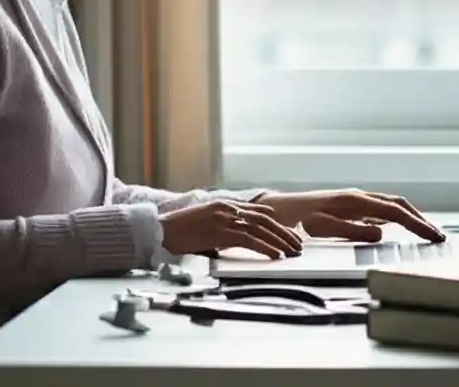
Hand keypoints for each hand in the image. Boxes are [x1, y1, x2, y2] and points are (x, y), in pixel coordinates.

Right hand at [159, 200, 303, 259]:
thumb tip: (240, 237)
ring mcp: (224, 219)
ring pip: (261, 229)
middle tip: (298, 245)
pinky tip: (275, 256)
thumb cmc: (180, 231)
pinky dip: (265, 248)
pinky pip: (249, 240)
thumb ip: (224, 226)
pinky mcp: (220, 232)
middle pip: (265, 219)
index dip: (277, 223)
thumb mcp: (206, 223)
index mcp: (225, 204)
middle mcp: (228, 208)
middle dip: (284, 233)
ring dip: (280, 241)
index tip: (289, 233)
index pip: (259, 211)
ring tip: (292, 252)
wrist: (160, 231)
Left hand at [255, 189, 445, 242]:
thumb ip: (351, 230)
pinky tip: (405, 228)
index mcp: (355, 201)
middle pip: (399, 204)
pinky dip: (399, 217)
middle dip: (421, 219)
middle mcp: (360, 197)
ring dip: (412, 217)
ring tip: (428, 233)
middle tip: (439, 237)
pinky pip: (383, 210)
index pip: (394, 211)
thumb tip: (381, 234)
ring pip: (393, 205)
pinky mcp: (355, 208)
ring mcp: (358, 201)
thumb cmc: (300, 219)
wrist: (284, 209)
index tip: (434, 236)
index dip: (416, 224)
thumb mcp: (322, 227)